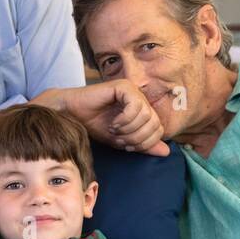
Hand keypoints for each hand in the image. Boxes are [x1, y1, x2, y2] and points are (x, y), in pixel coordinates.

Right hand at [50, 80, 169, 156]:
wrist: (72, 114)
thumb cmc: (94, 125)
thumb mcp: (122, 141)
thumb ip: (143, 145)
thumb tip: (167, 152)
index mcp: (142, 110)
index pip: (158, 129)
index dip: (145, 142)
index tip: (127, 147)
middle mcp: (140, 98)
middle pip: (155, 123)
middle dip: (137, 137)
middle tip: (120, 139)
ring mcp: (132, 90)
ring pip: (146, 115)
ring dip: (129, 129)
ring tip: (115, 130)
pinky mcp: (123, 86)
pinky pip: (135, 106)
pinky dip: (125, 120)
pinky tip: (113, 123)